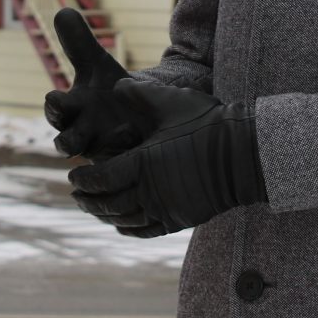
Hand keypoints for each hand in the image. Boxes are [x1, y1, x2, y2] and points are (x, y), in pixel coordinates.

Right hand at [43, 8, 139, 159]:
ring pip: (97, 158)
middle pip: (67, 143)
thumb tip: (62, 10)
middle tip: (70, 142)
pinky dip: (133, 158)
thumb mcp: (97, 65)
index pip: (55, 110)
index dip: (54, 107)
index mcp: (72, 110)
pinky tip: (146, 144)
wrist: (139, 115)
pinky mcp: (125, 166)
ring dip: (109, 147)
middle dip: (68, 141)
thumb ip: (79, 43)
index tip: (55, 98)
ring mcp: (104, 153)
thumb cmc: (109, 90)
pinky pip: (124, 169)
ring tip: (126, 132)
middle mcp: (82, 135)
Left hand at [68, 81, 266, 236]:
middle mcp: (149, 192)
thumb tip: (116, 86)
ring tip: (93, 208)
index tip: (74, 175)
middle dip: (88, 200)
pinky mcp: (179, 220)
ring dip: (104, 215)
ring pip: (124, 220)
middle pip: (107, 203)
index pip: (100, 178)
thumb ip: (140, 95)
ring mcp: (165, 209)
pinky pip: (145, 231)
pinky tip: (120, 224)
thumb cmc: (207, 124)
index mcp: (141, 163)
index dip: (84, 179)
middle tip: (76, 194)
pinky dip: (128, 229)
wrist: (243, 154)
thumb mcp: (171, 103)